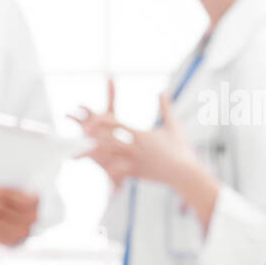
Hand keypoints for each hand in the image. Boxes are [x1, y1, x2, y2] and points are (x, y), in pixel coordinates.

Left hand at [70, 80, 201, 188]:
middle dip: (94, 136)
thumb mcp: (173, 125)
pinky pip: (118, 173)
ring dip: (95, 154)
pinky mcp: (137, 174)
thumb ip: (165, 108)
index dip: (103, 121)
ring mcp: (135, 162)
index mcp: (141, 135)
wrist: (186, 173)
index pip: (118, 125)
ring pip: (110, 157)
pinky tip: (92, 172)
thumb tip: (162, 90)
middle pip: (109, 140)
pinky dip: (105, 171)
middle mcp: (135, 148)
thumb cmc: (181, 148)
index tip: (91, 117)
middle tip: (79, 132)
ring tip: (80, 153)